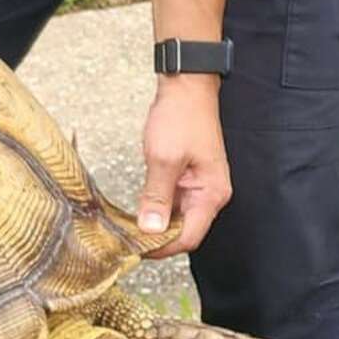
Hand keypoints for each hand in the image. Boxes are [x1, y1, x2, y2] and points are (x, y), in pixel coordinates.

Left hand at [137, 78, 231, 257]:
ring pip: (177, 219)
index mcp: (211, 194)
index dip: (161, 248)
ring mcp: (199, 187)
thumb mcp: (163, 159)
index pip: (188, 238)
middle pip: (184, 232)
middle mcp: (210, 194)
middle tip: (127, 242)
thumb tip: (150, 229)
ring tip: (129, 229)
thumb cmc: (181, 117)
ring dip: (155, 225)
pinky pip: (173, 203)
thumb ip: (157, 197)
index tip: (136, 250)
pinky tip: (138, 211)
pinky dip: (156, 209)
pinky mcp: (188, 178)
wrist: (187, 87)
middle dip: (157, 240)